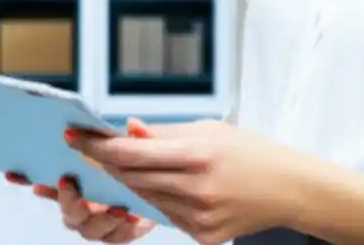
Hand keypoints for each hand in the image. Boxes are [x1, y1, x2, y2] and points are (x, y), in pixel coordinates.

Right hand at [3, 121, 157, 242]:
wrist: (157, 188)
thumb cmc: (136, 166)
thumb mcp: (134, 146)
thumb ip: (132, 138)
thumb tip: (133, 124)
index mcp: (74, 181)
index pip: (44, 180)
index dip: (25, 178)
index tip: (14, 172)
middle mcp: (81, 204)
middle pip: (67, 210)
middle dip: (68, 199)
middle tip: (71, 183)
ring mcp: (97, 221)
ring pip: (88, 228)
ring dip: (101, 219)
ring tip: (118, 208)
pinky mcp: (118, 233)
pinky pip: (115, 237)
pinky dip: (123, 229)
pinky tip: (132, 217)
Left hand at [65, 118, 300, 244]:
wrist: (289, 188)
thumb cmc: (250, 153)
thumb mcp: (208, 129)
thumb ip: (163, 132)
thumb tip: (126, 129)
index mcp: (196, 154)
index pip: (131, 152)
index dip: (97, 145)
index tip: (74, 136)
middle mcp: (196, 188)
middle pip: (131, 178)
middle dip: (109, 164)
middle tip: (92, 150)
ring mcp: (199, 217)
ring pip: (145, 199)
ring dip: (132, 183)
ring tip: (135, 167)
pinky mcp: (203, 236)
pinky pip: (166, 216)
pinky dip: (160, 201)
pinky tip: (172, 189)